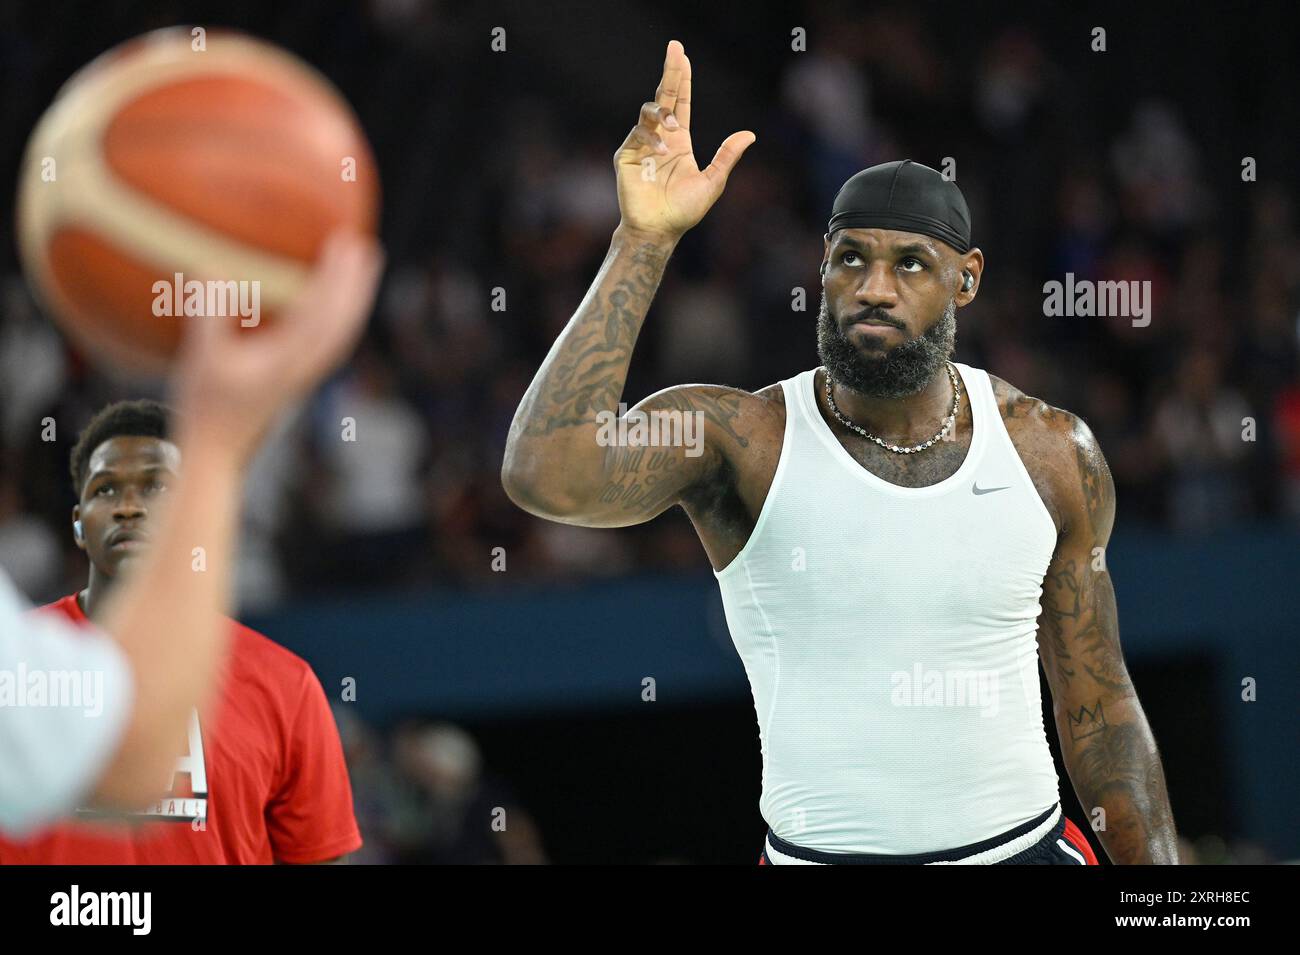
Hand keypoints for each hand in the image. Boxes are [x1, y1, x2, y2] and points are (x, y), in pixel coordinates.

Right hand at [170, 231, 383, 462]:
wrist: (216, 452)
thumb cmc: (205, 406)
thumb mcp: (202, 356)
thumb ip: (210, 313)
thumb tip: (213, 269)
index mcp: (289, 359)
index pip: (323, 312)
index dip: (337, 277)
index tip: (345, 244)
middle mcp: (306, 366)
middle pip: (343, 321)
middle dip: (357, 284)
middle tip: (367, 247)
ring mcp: (305, 374)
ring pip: (341, 332)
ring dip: (354, 300)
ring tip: (362, 268)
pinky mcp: (298, 378)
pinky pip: (329, 342)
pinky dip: (338, 318)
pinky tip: (333, 304)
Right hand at [614, 40, 754, 241]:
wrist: (658, 230)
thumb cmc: (684, 211)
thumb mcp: (712, 182)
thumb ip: (727, 157)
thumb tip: (750, 134)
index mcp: (680, 142)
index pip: (681, 103)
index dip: (681, 80)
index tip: (681, 55)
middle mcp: (660, 138)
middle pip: (664, 97)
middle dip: (670, 72)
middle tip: (674, 48)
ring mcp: (642, 145)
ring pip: (648, 112)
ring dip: (662, 112)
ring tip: (673, 127)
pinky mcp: (626, 156)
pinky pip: (637, 135)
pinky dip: (651, 138)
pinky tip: (661, 151)